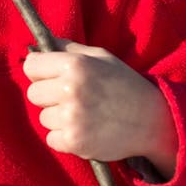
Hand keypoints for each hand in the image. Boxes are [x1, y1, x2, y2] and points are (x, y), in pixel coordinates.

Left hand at [24, 41, 177, 178]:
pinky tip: (84, 130)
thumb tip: (40, 44)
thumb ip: (69, 49)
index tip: (49, 77)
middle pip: (33, 94)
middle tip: (71, 97)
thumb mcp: (100, 57)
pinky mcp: (75, 142)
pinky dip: (64, 138)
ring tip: (83, 114)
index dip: (39, 72)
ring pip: (43, 118)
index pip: (31, 66)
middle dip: (48, 96)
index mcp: (75, 65)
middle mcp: (71, 89)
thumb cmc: (124, 84)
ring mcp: (72, 117)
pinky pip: (51, 139)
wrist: (153, 120)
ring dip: (58, 118)